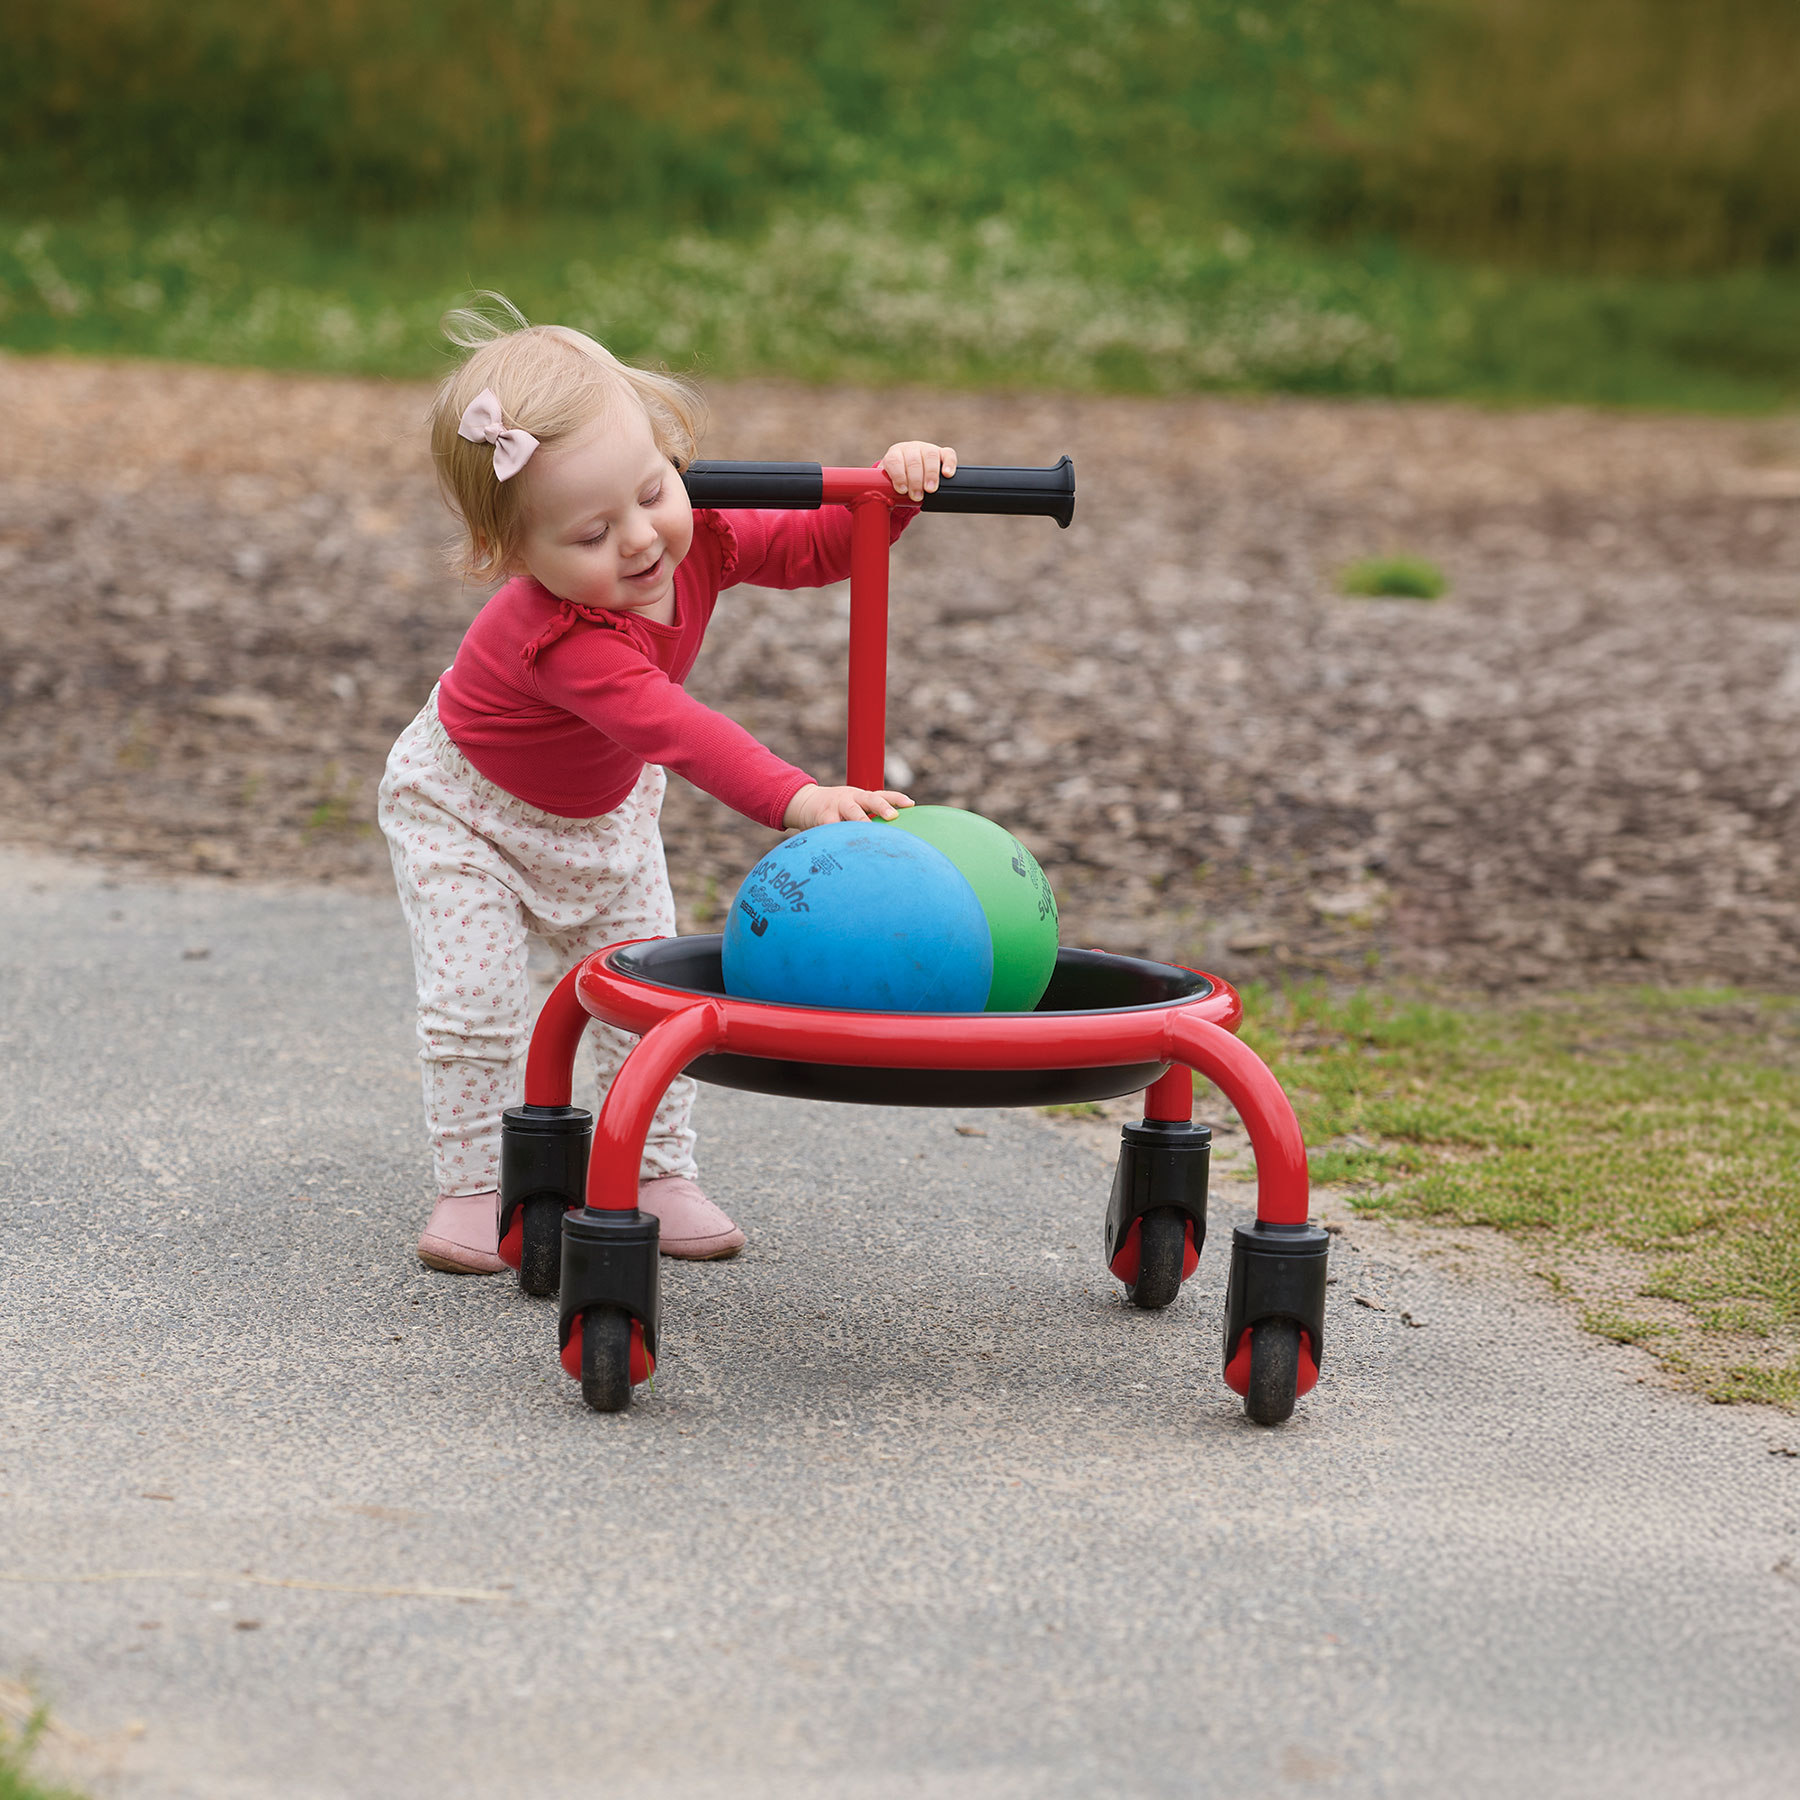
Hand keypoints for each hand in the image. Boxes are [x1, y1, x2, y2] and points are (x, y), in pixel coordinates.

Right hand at [784, 784, 914, 828]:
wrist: (805, 803)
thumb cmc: (838, 809)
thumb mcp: (854, 807)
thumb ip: (871, 817)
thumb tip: (897, 837)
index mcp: (861, 797)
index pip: (882, 795)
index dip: (896, 799)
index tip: (910, 804)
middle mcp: (851, 799)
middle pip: (870, 800)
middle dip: (882, 807)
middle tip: (893, 816)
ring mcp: (837, 807)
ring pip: (852, 813)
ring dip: (862, 821)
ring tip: (870, 832)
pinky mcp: (823, 819)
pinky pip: (833, 828)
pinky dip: (841, 835)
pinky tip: (848, 847)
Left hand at [879, 441, 956, 502]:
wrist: (911, 473)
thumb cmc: (899, 483)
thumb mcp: (889, 485)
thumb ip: (885, 492)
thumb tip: (881, 505)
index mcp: (894, 455)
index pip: (895, 461)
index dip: (898, 476)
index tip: (902, 490)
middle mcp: (910, 449)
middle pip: (913, 461)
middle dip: (915, 480)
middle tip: (917, 496)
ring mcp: (927, 449)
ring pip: (930, 456)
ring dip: (931, 474)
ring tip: (930, 490)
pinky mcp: (942, 453)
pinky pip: (948, 454)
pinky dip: (949, 463)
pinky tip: (947, 474)